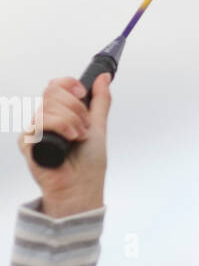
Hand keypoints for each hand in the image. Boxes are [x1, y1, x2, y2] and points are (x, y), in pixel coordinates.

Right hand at [19, 72, 110, 216]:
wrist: (81, 187)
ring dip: (72, 121)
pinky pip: (41, 122)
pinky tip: (69, 141)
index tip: (82, 93)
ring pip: (48, 106)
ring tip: (78, 138)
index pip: (55, 86)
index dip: (68, 84)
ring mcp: (34, 130)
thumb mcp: (98, 126)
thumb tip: (104, 78)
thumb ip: (100, 101)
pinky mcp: (27, 142)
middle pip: (52, 92)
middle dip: (75, 107)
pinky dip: (61, 128)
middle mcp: (44, 120)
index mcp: (59, 114)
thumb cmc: (88, 165)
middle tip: (83, 127)